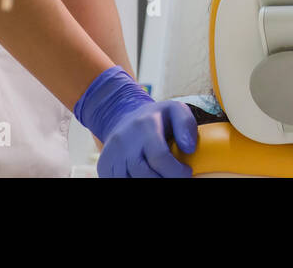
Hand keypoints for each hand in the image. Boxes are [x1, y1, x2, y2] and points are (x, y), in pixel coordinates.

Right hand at [74, 66, 198, 177]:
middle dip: (163, 180)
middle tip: (173, 177)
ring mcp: (112, 154)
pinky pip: (116, 180)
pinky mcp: (104, 165)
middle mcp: (125, 140)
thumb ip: (186, 124)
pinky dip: (133, 182)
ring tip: (160, 176)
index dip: (175, 171)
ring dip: (148, 182)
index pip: (159, 156)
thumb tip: (189, 148)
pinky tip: (145, 175)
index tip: (186, 172)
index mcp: (144, 126)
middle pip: (143, 173)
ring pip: (129, 180)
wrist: (125, 117)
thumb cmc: (157, 118)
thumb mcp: (176, 110)